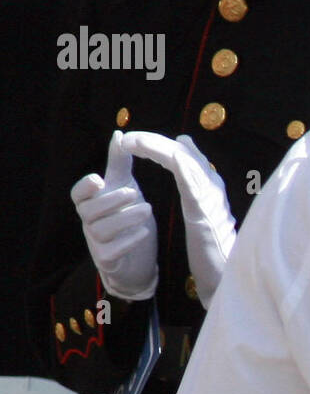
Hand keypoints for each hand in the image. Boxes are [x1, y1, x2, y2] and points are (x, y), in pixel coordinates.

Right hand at [70, 131, 157, 300]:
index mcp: (91, 203)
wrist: (136, 256)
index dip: (85, 187)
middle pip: (90, 211)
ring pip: (102, 231)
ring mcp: (96, 243)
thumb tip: (119, 133)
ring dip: (125, 219)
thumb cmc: (126, 215)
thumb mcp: (124, 185)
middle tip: (134, 192)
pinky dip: (128, 241)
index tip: (99, 179)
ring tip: (148, 209)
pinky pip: (112, 252)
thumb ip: (120, 163)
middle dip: (111, 200)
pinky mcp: (108, 260)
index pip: (77, 194)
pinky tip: (144, 232)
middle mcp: (89, 222)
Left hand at [121, 132, 235, 308]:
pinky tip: (159, 153)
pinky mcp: (203, 207)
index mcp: (210, 188)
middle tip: (131, 138)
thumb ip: (195, 189)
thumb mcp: (202, 215)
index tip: (138, 142)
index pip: (186, 156)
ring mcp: (210, 195)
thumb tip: (187, 163)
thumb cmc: (213, 247)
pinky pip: (188, 177)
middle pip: (184, 152)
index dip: (162, 146)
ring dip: (157, 147)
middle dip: (156, 142)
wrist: (226, 273)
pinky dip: (172, 161)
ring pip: (184, 159)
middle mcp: (213, 185)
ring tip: (134, 141)